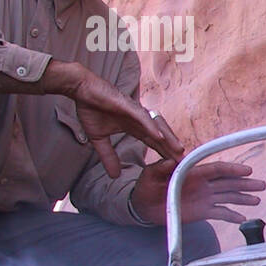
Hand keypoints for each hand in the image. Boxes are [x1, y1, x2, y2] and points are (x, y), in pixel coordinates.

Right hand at [43, 61, 183, 175]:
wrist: (81, 89)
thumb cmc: (91, 109)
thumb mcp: (99, 140)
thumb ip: (108, 156)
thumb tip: (114, 175)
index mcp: (134, 126)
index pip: (153, 142)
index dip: (163, 153)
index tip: (174, 165)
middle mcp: (139, 119)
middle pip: (159, 136)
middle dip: (171, 149)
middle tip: (183, 162)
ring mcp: (135, 111)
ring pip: (156, 126)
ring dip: (167, 138)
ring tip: (178, 151)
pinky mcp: (128, 105)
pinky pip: (142, 118)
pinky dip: (151, 127)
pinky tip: (159, 137)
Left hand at [131, 159, 264, 224]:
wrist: (144, 205)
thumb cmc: (146, 186)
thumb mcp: (150, 174)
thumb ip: (162, 167)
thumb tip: (173, 160)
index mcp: (194, 173)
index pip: (217, 169)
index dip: (232, 170)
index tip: (247, 171)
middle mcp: (203, 184)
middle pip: (228, 182)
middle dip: (245, 183)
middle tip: (261, 185)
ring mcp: (205, 198)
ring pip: (228, 196)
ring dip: (243, 198)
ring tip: (257, 200)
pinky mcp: (203, 211)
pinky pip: (221, 213)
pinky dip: (231, 216)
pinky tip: (242, 218)